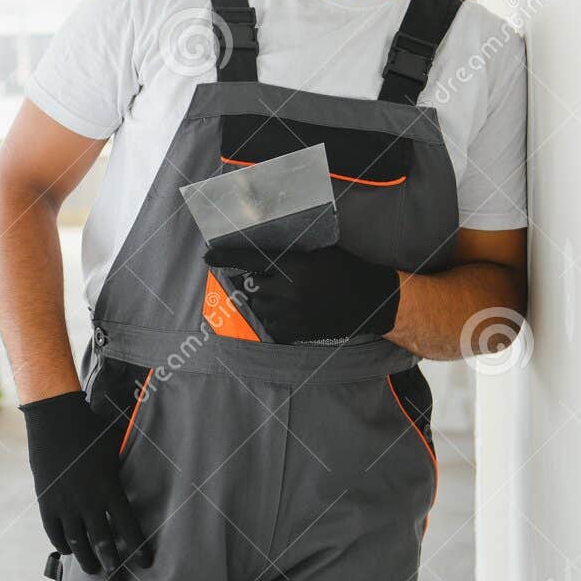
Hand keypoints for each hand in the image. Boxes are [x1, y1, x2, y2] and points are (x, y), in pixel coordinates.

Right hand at [18, 391, 151, 580]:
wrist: (54, 418)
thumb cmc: (91, 428)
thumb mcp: (117, 446)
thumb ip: (131, 463)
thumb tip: (153, 466)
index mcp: (108, 487)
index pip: (128, 526)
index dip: (138, 548)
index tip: (146, 564)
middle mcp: (87, 500)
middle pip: (102, 542)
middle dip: (113, 566)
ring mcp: (64, 502)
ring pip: (77, 543)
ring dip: (87, 561)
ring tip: (94, 571)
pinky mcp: (46, 501)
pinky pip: (55, 532)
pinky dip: (62, 545)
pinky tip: (69, 551)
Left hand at [203, 243, 400, 342]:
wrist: (373, 302)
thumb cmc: (348, 270)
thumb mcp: (321, 252)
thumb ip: (292, 252)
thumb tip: (265, 248)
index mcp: (294, 266)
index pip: (249, 259)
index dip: (226, 257)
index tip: (208, 256)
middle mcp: (288, 290)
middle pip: (251, 285)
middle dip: (250, 281)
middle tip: (256, 278)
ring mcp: (291, 313)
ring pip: (259, 306)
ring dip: (263, 300)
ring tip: (280, 295)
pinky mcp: (297, 331)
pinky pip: (272, 325)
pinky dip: (274, 318)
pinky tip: (288, 311)